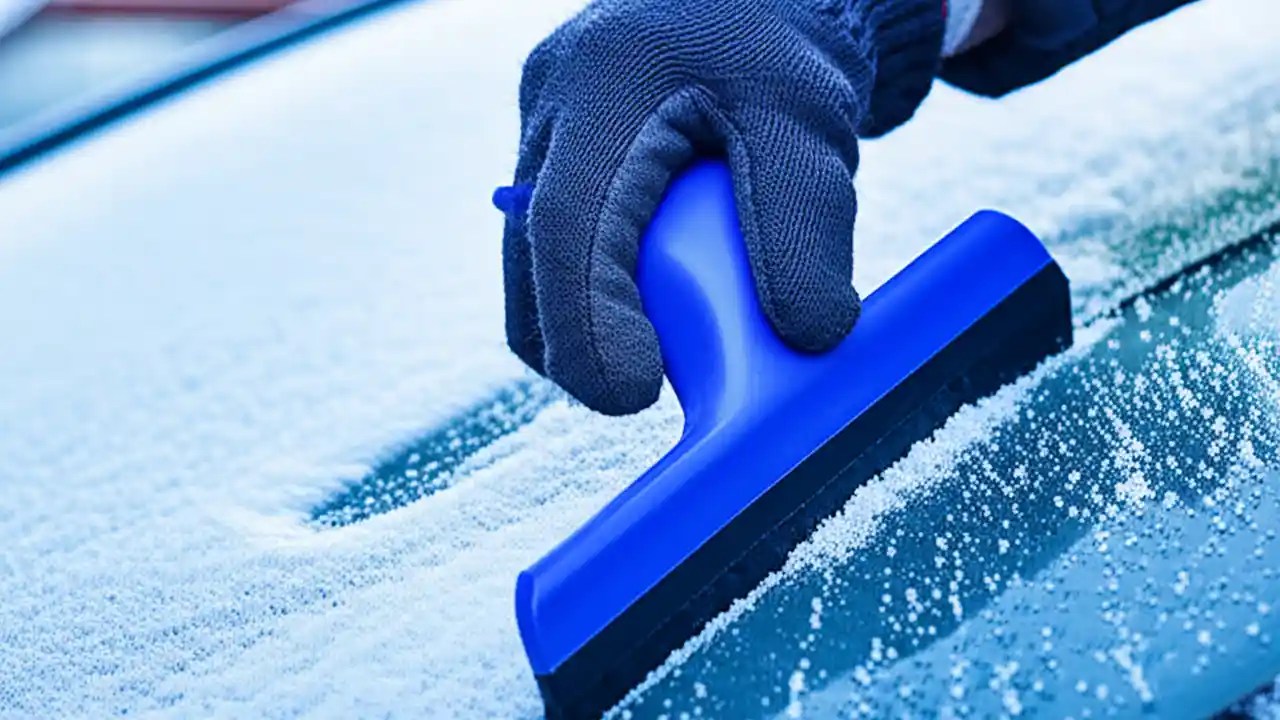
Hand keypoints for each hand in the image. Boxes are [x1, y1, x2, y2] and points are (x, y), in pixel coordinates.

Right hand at [496, 0, 942, 414]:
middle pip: (536, 259)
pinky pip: (560, 246)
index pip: (570, 222)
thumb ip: (807, 224)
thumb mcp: (811, 121)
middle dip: (583, 341)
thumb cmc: (781, 44)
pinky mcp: (555, 158)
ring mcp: (543, 133)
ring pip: (538, 262)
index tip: (635, 394)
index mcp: (606, 84)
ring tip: (669, 328)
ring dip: (593, 315)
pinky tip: (659, 287)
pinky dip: (603, 286)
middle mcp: (553, 108)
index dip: (588, 321)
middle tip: (654, 385)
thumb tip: (808, 335)